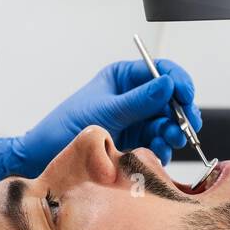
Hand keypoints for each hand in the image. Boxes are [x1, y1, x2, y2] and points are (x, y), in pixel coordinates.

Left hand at [0, 57, 202, 185]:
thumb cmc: (64, 127)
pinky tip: (157, 153)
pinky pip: (159, 144)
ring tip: (170, 140)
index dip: (178, 81)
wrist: (44, 159)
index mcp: (124, 78)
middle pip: (171, 99)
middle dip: (180, 111)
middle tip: (185, 125)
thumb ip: (138, 100)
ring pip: (168, 123)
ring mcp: (136, 121)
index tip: (185, 95)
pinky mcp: (136, 144)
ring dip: (173, 131)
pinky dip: (163, 149)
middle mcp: (133, 97)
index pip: (161, 71)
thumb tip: (167, 84)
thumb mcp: (105, 111)